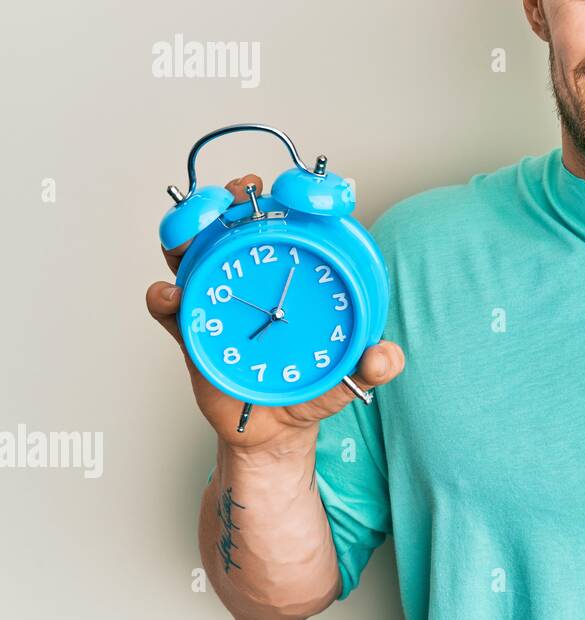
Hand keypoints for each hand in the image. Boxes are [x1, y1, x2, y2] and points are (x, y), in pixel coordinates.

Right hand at [146, 172, 404, 450]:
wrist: (274, 429)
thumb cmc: (312, 388)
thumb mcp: (349, 377)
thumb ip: (373, 365)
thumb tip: (385, 357)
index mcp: (295, 277)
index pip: (293, 225)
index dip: (291, 197)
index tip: (294, 190)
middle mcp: (254, 278)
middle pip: (236, 224)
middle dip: (231, 199)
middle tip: (237, 194)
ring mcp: (219, 297)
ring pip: (194, 252)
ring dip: (189, 232)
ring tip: (193, 231)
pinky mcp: (191, 327)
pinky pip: (170, 306)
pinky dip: (163, 295)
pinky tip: (171, 295)